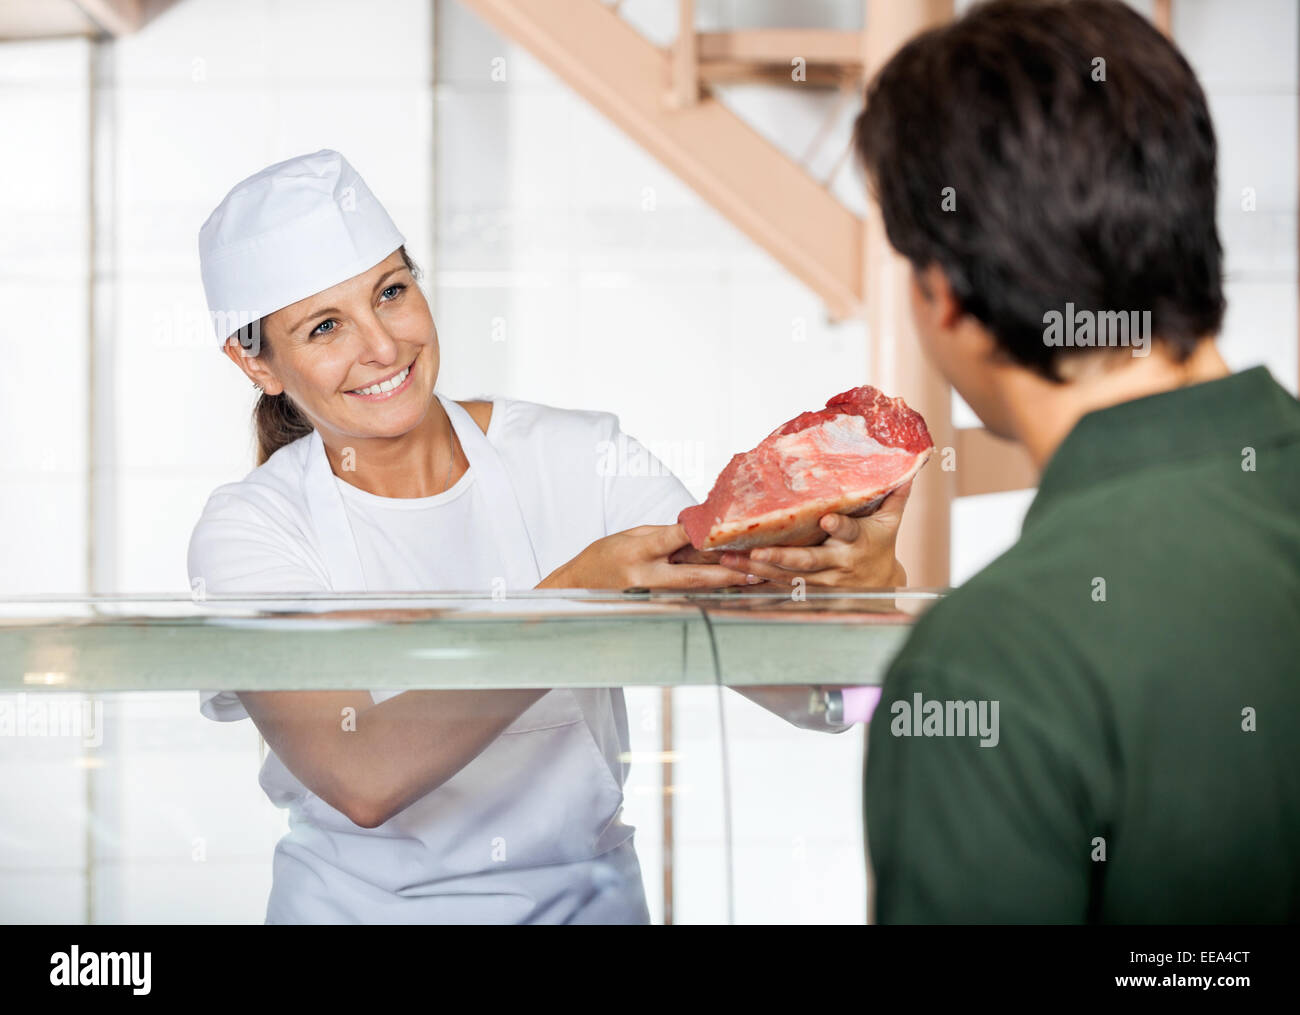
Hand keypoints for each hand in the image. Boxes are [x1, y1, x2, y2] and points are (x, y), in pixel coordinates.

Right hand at [539, 523, 762, 590]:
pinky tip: (728, 591)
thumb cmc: (602, 557)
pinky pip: (684, 600)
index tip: (726, 530)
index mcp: (636, 551)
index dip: (700, 534)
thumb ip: (662, 535)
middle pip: (692, 575)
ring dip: (724, 585)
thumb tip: (697, 531)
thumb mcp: (628, 535)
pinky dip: (707, 595)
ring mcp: (648, 597)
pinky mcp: (650, 608)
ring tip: (752, 580)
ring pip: (693, 591)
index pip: (673, 539)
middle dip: (726, 572)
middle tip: (755, 570)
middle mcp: (644, 576)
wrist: (576, 587)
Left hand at [717, 482, 912, 588]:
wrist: (879, 586)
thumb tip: (910, 463)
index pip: (848, 532)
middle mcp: (838, 563)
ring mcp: (821, 581)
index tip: (826, 520)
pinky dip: (757, 579)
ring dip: (757, 568)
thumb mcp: (891, 521)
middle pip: (808, 562)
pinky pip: (779, 585)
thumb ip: (895, 493)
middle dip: (782, 557)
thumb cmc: (880, 546)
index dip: (838, 527)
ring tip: (730, 559)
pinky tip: (735, 571)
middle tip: (758, 550)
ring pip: (787, 576)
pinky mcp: (808, 589)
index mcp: (857, 542)